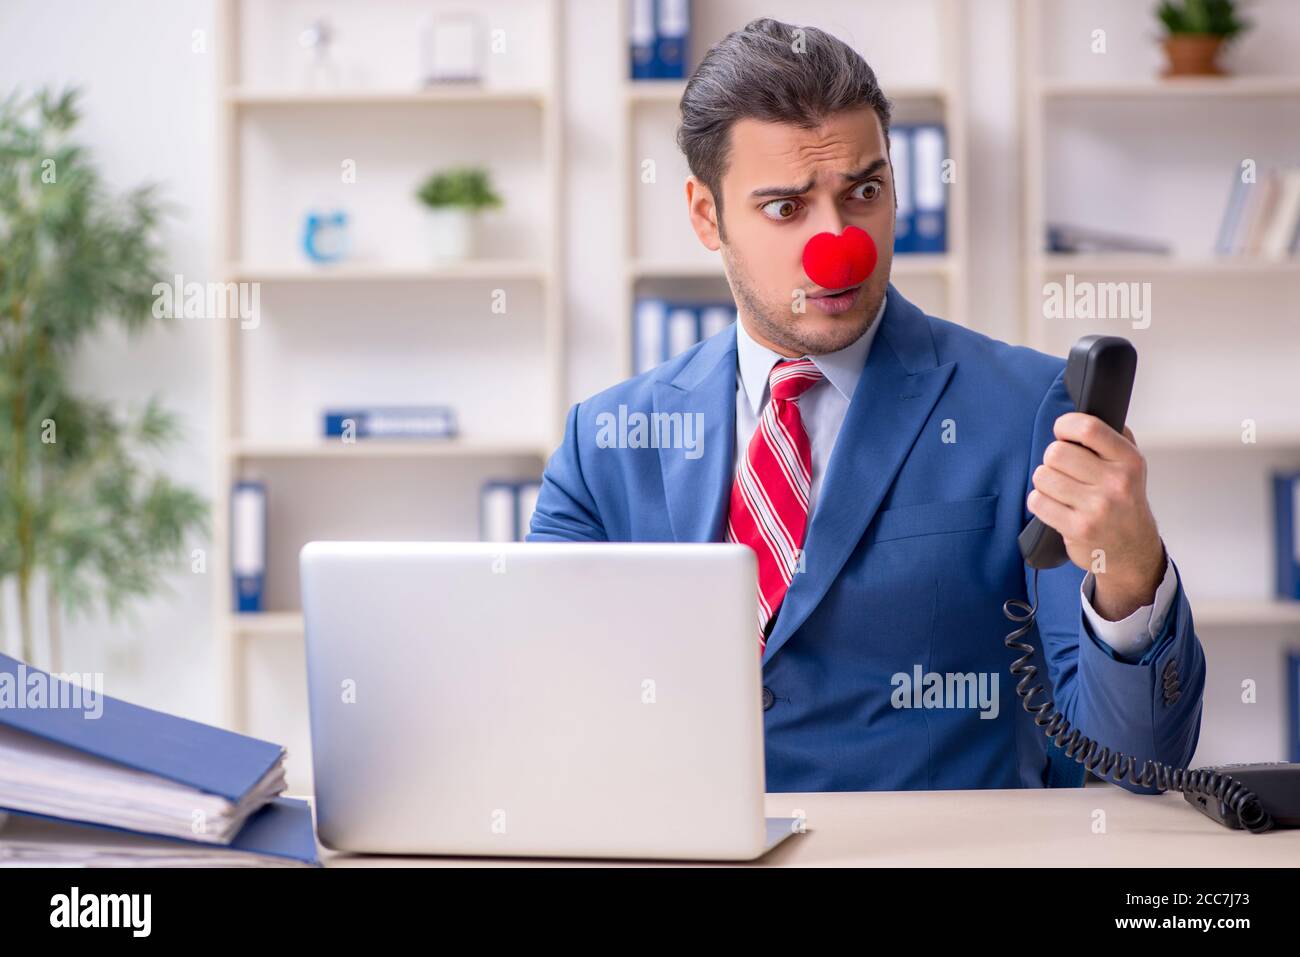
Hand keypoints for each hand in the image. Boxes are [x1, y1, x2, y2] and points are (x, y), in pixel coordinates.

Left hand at [1027, 412, 1165, 620]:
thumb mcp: (1131, 468)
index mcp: (1129, 461)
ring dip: (1045, 482)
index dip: (1065, 425)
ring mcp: (1097, 507)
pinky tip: (1055, 506)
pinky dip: (1040, 501)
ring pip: (1043, 476)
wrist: (1132, 551)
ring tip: (1061, 490)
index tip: (1062, 432)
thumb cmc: (1125, 504)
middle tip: (1063, 470)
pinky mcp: (1077, 528)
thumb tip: (1083, 414)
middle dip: (1052, 459)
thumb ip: (1113, 439)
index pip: (1088, 428)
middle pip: (1056, 452)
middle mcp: (1116, 482)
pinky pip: (1037, 501)